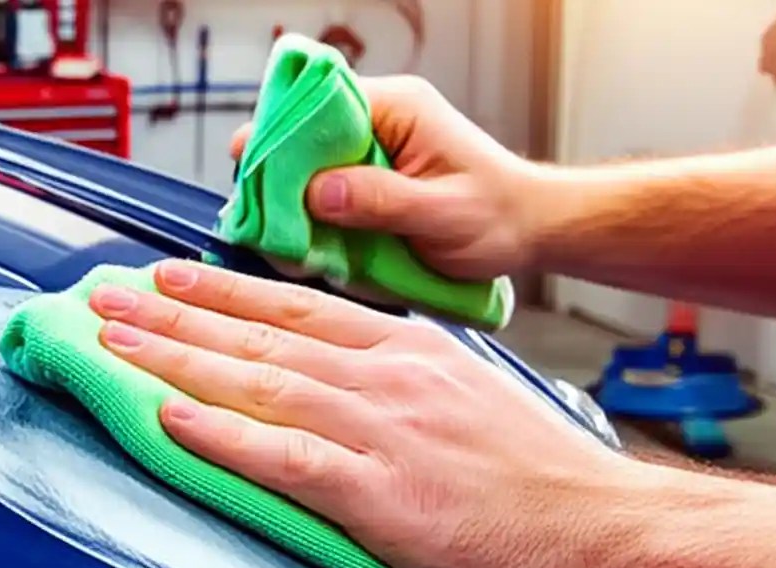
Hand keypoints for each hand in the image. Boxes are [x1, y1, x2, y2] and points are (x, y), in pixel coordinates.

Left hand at [89, 260, 663, 567]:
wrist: (614, 533)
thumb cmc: (549, 483)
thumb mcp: (475, 403)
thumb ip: (410, 385)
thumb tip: (357, 383)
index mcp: (412, 352)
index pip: (296, 309)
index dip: (225, 290)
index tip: (173, 276)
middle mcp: (388, 376)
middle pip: (260, 334)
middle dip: (175, 312)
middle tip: (109, 294)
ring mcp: (382, 430)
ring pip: (257, 380)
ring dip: (175, 357)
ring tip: (114, 339)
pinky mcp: (381, 493)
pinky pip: (282, 454)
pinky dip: (220, 432)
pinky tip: (170, 415)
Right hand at [232, 76, 548, 279]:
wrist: (530, 232)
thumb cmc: (500, 216)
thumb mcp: (441, 213)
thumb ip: (380, 200)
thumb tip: (317, 192)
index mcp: (396, 109)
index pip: (318, 103)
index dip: (277, 132)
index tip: (246, 166)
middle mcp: (377, 124)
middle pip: (301, 141)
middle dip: (280, 183)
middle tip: (268, 227)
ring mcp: (369, 155)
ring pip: (307, 176)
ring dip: (296, 213)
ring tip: (295, 252)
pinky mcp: (367, 186)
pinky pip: (324, 201)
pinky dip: (316, 228)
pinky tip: (318, 256)